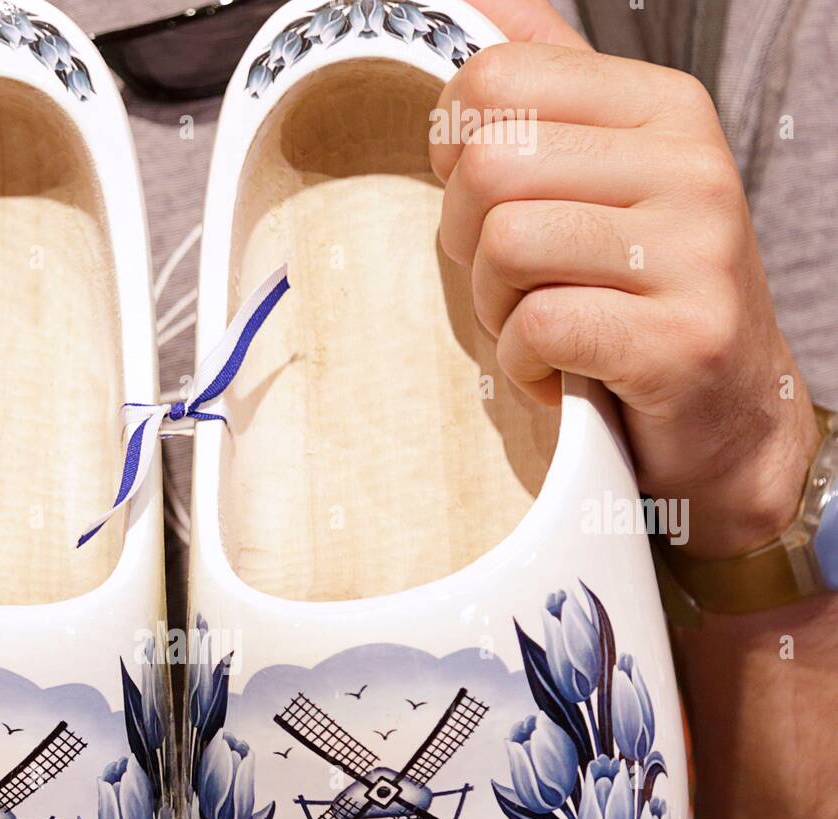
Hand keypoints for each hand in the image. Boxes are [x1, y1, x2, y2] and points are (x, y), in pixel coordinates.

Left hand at [431, 0, 819, 558]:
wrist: (726, 415)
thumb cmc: (641, 299)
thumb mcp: (605, 178)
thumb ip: (551, 89)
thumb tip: (481, 2)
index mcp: (663, 107)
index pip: (496, 76)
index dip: (454, 149)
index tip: (484, 201)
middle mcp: (688, 163)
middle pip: (488, 164)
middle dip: (466, 240)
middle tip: (510, 283)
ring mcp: (693, 250)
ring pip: (505, 244)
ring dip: (495, 309)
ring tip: (539, 329)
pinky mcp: (677, 338)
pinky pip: (538, 326)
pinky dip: (523, 365)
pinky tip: (558, 373)